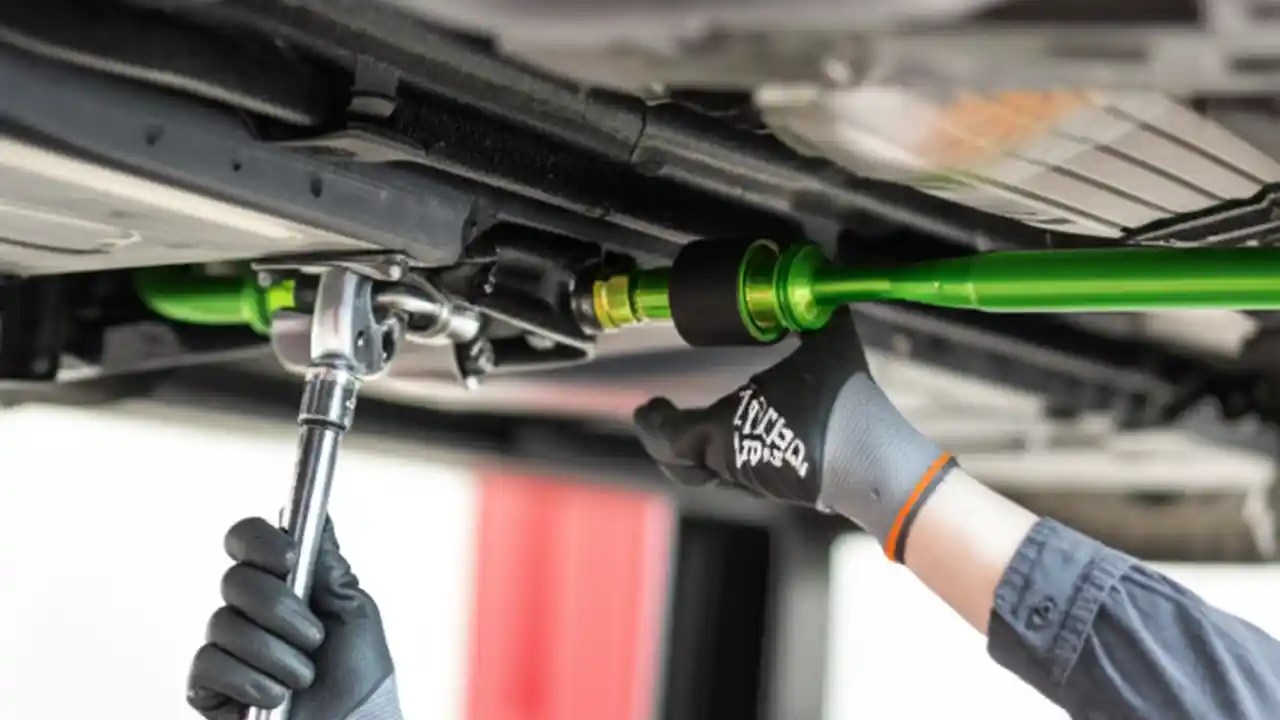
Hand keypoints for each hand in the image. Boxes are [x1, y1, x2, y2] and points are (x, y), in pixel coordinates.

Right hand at [187, 518, 400, 719]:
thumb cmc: (359, 677)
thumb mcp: (353, 610)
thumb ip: (327, 565)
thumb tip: (320, 514)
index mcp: (283, 584)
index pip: (247, 540)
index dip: (259, 540)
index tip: (289, 559)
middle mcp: (249, 611)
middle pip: (234, 580)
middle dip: (279, 609)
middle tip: (313, 637)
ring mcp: (226, 648)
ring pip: (222, 624)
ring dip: (275, 654)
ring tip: (303, 677)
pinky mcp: (208, 688)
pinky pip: (207, 664)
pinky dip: (249, 680)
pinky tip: (275, 698)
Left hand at [634, 307, 955, 561]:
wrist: (875, 462)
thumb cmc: (839, 405)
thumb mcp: (827, 343)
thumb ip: (815, 307)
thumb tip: (820, 260)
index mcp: (722, 429)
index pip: (668, 434)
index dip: (654, 420)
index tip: (646, 404)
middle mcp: (732, 462)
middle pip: (681, 465)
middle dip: (667, 443)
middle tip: (663, 420)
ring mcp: (758, 481)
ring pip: (712, 476)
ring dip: (698, 456)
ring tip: (699, 435)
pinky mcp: (785, 488)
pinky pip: (742, 479)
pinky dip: (731, 461)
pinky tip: (748, 443)